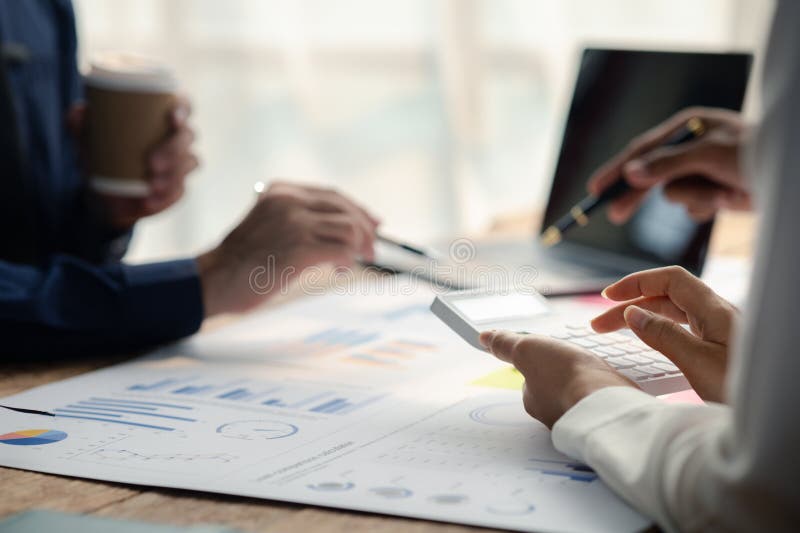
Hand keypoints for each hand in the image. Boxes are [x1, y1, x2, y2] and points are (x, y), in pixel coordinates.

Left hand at [67, 97, 198, 229]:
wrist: (103, 192)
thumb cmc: (99, 153)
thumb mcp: (84, 138)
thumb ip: (78, 122)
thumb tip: (79, 112)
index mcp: (162, 116)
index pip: (183, 105)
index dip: (183, 108)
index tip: (172, 118)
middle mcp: (177, 137)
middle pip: (188, 136)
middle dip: (174, 149)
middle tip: (151, 163)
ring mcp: (181, 163)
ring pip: (190, 162)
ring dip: (174, 174)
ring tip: (151, 185)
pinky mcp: (178, 186)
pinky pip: (180, 190)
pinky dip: (165, 197)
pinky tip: (149, 201)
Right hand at [196, 181, 378, 316]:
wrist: (214, 280)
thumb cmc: (242, 262)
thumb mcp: (268, 224)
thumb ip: (297, 218)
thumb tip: (342, 228)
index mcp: (281, 191)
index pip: (332, 194)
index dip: (357, 209)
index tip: (373, 224)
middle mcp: (289, 201)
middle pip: (345, 207)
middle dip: (365, 229)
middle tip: (370, 250)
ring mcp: (295, 222)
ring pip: (348, 227)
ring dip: (358, 247)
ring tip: (352, 262)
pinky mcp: (300, 247)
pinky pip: (342, 249)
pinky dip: (347, 260)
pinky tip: (339, 270)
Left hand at [479, 330, 635, 428]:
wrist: (607, 401)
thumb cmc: (567, 376)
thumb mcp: (528, 350)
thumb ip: (506, 344)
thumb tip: (484, 337)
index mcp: (533, 399)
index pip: (531, 377)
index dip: (541, 360)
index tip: (554, 353)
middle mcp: (552, 413)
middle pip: (554, 387)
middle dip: (564, 373)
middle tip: (577, 360)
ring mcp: (578, 417)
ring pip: (577, 395)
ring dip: (585, 383)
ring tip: (595, 372)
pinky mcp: (603, 419)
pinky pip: (599, 403)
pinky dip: (603, 393)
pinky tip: (610, 386)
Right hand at [587, 107, 751, 223]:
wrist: (789, 179)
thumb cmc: (755, 154)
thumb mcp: (708, 154)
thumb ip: (666, 164)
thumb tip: (629, 173)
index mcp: (687, 126)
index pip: (641, 149)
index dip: (616, 169)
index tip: (595, 189)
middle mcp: (690, 146)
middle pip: (649, 174)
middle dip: (636, 196)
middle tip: (616, 216)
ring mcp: (699, 169)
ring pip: (672, 194)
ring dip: (695, 198)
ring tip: (721, 194)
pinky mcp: (710, 189)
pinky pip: (691, 206)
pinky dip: (706, 206)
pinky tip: (726, 199)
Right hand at [591, 266, 736, 402]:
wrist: (779, 408)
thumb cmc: (746, 390)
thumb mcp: (698, 364)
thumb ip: (664, 336)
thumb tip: (633, 313)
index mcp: (715, 311)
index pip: (670, 280)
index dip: (637, 283)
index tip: (609, 297)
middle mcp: (718, 315)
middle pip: (667, 297)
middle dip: (631, 304)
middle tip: (599, 323)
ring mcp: (721, 331)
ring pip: (674, 314)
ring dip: (642, 318)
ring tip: (614, 331)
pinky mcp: (721, 348)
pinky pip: (683, 329)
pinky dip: (659, 330)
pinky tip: (648, 341)